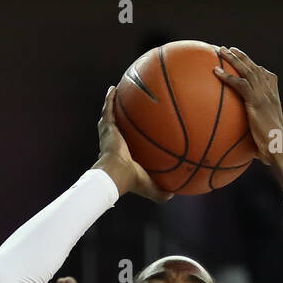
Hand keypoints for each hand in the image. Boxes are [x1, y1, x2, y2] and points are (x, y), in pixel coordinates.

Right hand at [94, 87, 172, 202]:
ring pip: (110, 116)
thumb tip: (175, 194)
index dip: (129, 140)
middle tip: (126, 109)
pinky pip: (108, 108)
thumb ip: (162, 191)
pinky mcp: (107, 127)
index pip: (126, 145)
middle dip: (120, 119)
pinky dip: (110, 99)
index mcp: (123, 156)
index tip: (136, 134)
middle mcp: (115, 143)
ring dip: (112, 105)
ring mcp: (109, 134)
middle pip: (117, 128)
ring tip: (116, 94)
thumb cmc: (133, 181)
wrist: (117, 174)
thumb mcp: (151, 187)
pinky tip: (114, 88)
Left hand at [213, 46, 282, 166]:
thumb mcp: (263, 137)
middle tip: (229, 49)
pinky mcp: (257, 102)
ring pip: (247, 70)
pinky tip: (215, 71)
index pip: (266, 76)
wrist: (280, 149)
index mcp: (274, 98)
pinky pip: (240, 84)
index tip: (246, 62)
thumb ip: (254, 134)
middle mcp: (270, 93)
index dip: (255, 67)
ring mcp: (264, 96)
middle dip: (242, 57)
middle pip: (255, 68)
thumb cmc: (272, 149)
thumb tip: (244, 145)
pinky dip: (227, 76)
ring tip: (221, 51)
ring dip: (233, 59)